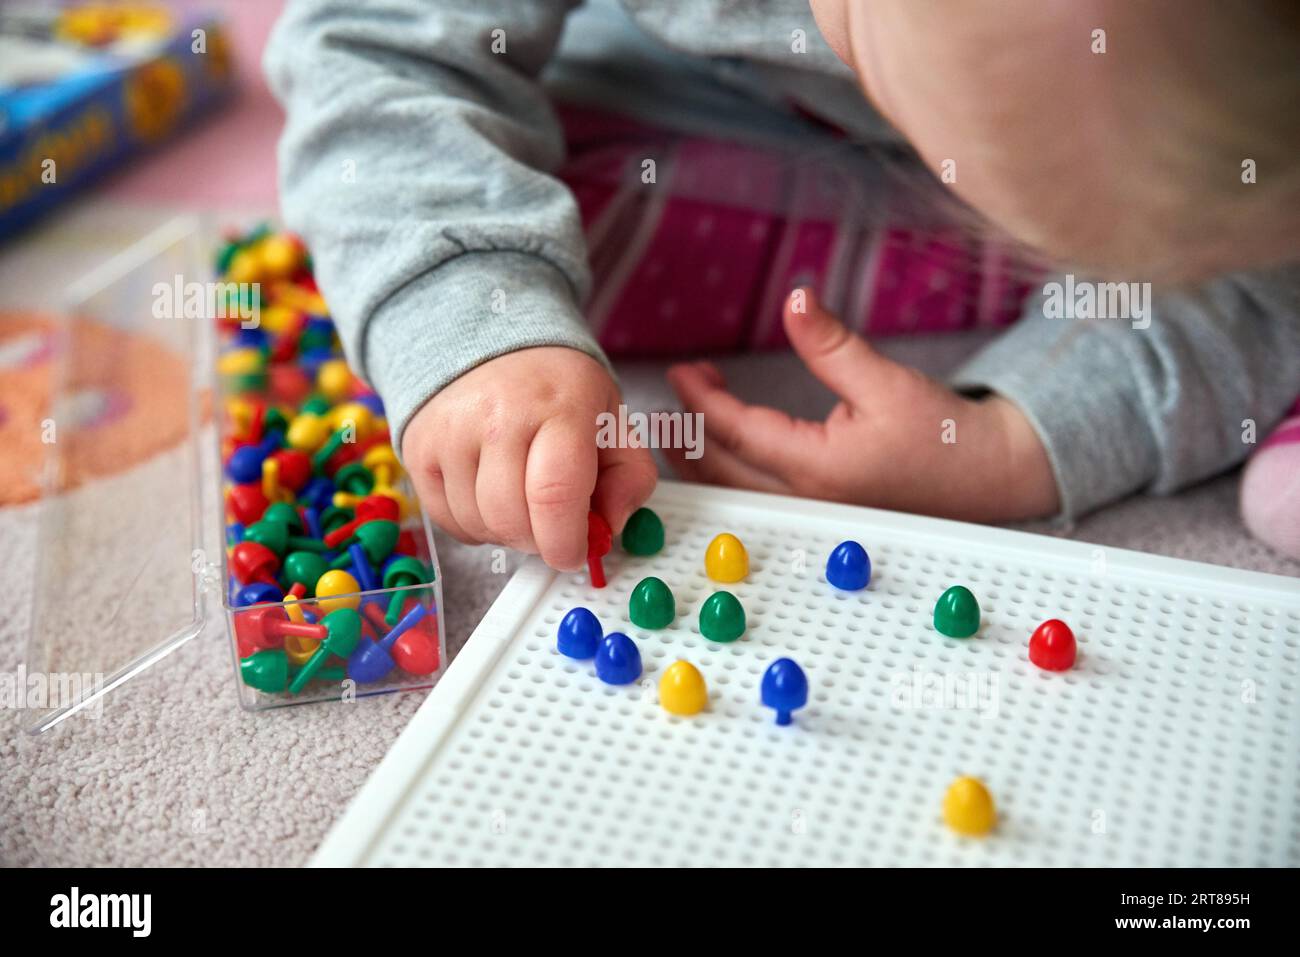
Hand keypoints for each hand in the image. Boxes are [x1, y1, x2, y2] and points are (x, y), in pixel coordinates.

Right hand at [402, 347, 656, 569]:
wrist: (490, 343)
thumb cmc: (557, 390)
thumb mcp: (612, 421)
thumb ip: (630, 477)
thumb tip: (610, 526)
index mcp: (560, 406)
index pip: (556, 494)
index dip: (566, 542)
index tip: (575, 554)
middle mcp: (498, 416)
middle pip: (512, 519)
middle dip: (538, 542)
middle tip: (551, 529)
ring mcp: (451, 432)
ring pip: (478, 524)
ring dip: (506, 534)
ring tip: (521, 501)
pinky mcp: (419, 449)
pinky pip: (446, 521)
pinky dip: (474, 525)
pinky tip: (490, 496)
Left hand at [665, 290, 1058, 521]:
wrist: (989, 478)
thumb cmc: (946, 436)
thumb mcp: (887, 381)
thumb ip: (832, 344)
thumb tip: (793, 299)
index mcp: (820, 469)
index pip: (738, 433)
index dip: (702, 401)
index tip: (680, 372)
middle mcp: (808, 500)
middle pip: (721, 473)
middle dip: (688, 433)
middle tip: (677, 392)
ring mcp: (812, 515)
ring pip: (735, 493)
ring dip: (703, 458)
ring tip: (690, 418)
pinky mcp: (820, 516)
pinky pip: (757, 499)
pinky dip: (730, 472)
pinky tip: (726, 447)